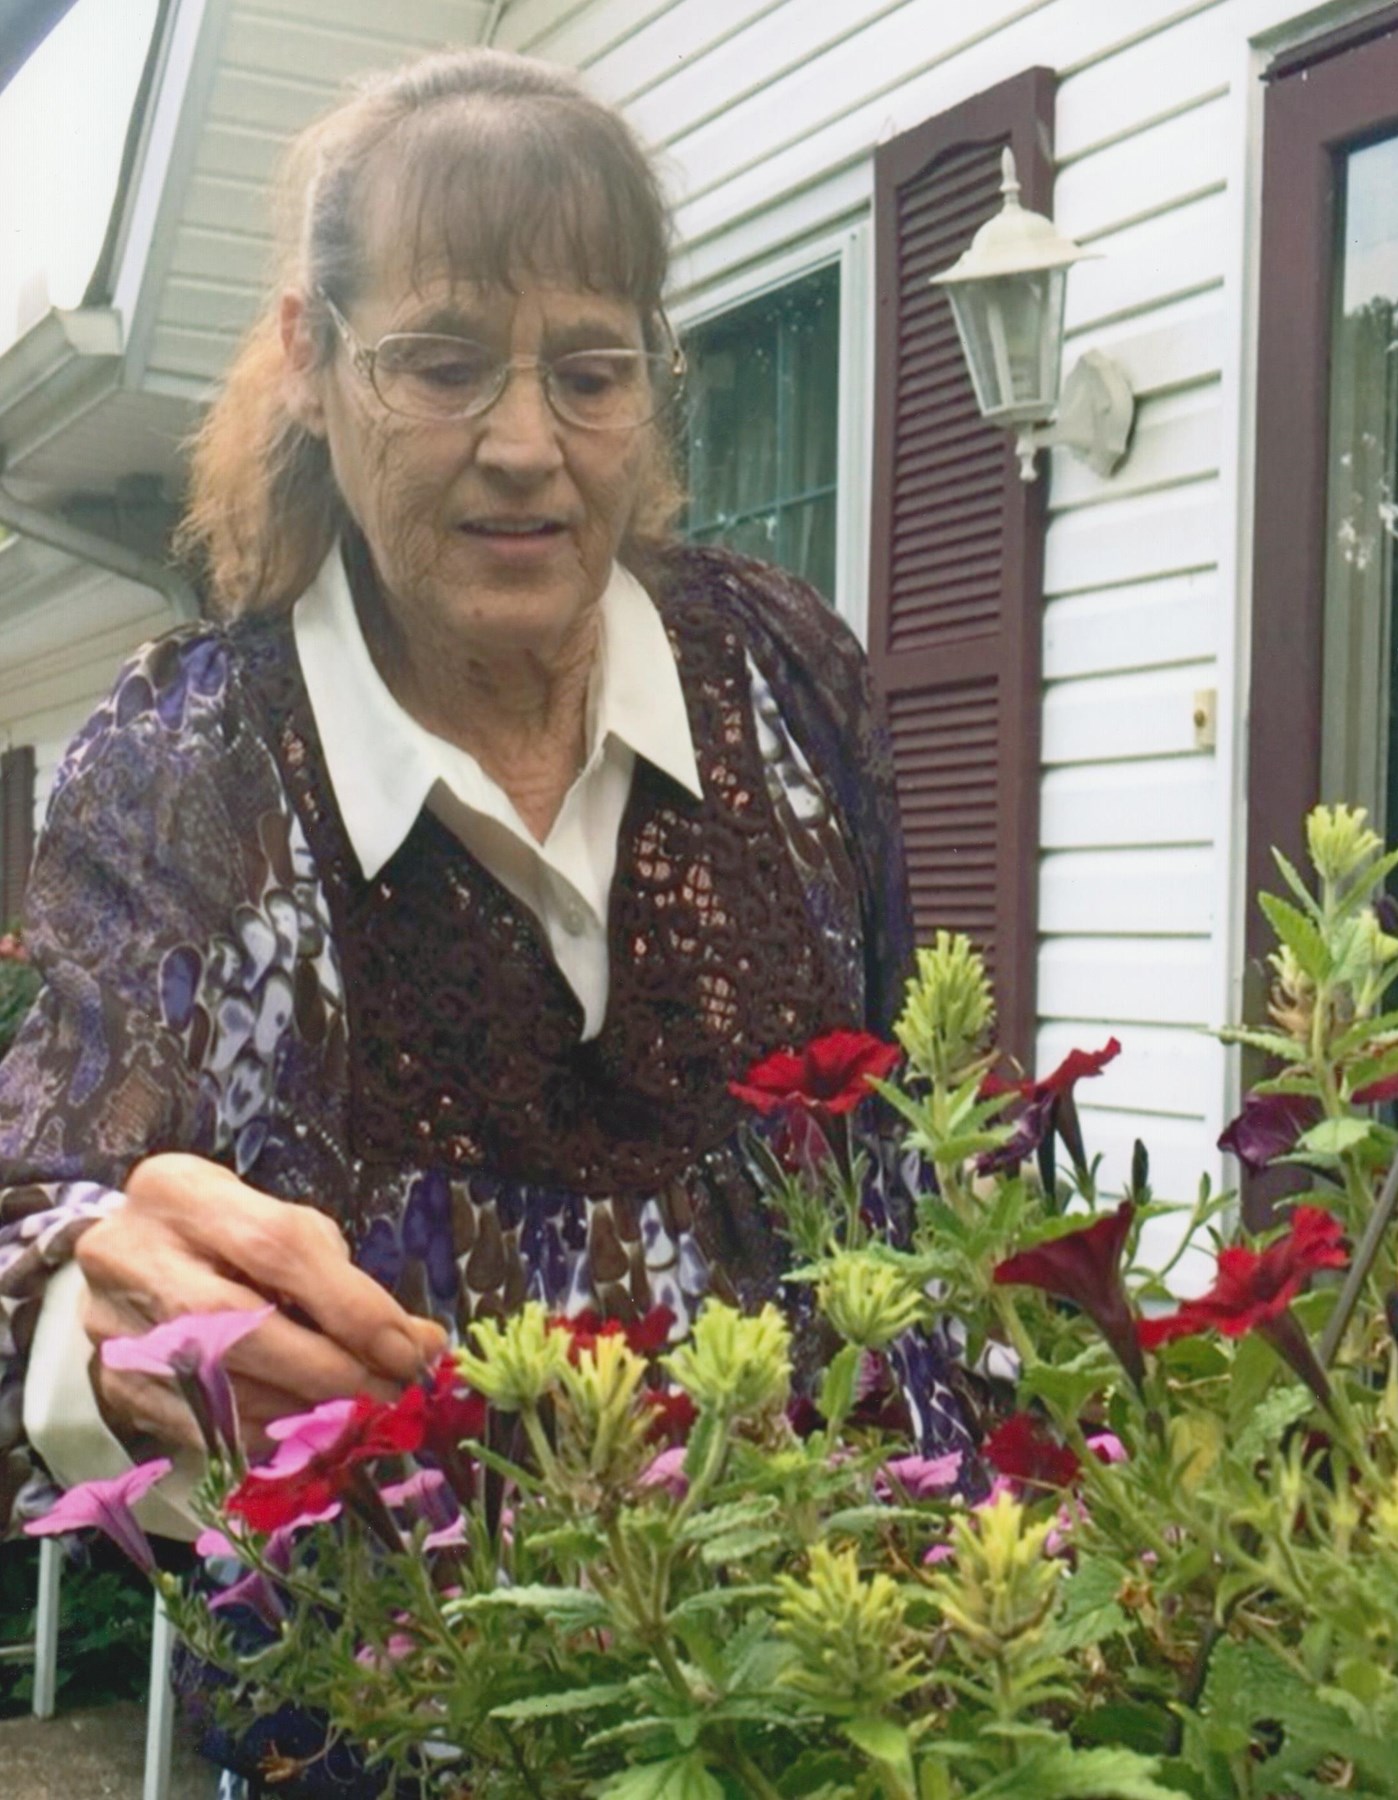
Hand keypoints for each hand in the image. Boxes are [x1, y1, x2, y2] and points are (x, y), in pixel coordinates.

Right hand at [76, 1153, 446, 1453]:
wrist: (121, 1263)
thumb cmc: (218, 1235)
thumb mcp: (273, 1222)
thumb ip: (338, 1276)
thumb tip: (416, 1343)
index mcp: (181, 1193)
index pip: (277, 1248)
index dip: (350, 1305)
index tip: (409, 1347)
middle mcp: (133, 1257)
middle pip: (242, 1326)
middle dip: (334, 1369)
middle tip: (395, 1393)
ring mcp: (117, 1327)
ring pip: (225, 1387)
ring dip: (309, 1410)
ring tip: (365, 1413)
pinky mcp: (116, 1385)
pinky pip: (205, 1426)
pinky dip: (271, 1434)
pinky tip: (313, 1429)